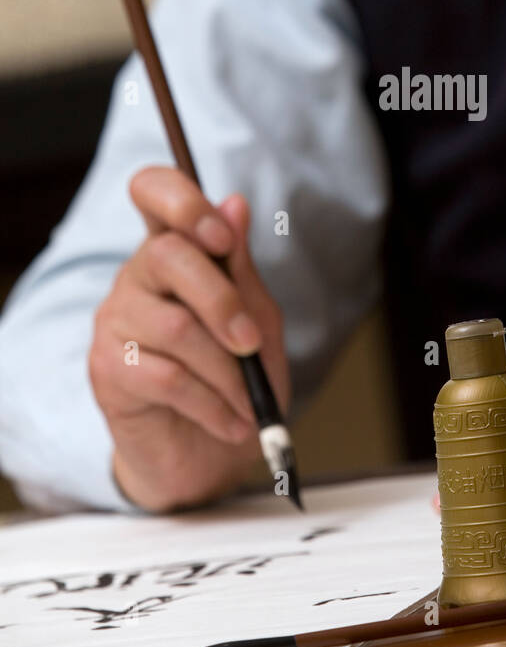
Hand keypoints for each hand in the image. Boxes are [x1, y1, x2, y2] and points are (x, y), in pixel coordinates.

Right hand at [88, 166, 288, 511]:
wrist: (212, 455)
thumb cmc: (236, 378)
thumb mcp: (256, 320)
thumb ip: (241, 268)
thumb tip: (235, 204)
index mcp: (173, 250)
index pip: (153, 191)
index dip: (183, 202)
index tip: (221, 237)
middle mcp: (136, 276)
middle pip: (169, 256)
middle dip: (223, 302)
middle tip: (252, 344)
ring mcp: (115, 321)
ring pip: (175, 327)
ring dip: (227, 371)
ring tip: (250, 401)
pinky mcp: (107, 371)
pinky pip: (167, 377)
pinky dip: (213, 404)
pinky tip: (231, 421)